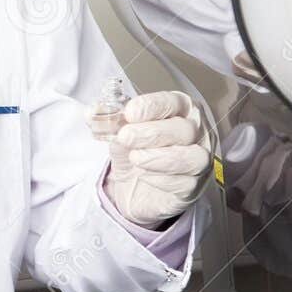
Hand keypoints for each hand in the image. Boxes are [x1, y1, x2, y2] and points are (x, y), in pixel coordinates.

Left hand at [92, 90, 212, 228]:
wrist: (139, 189)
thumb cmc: (138, 151)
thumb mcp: (119, 133)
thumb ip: (107, 120)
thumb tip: (92, 112)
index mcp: (180, 110)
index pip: (172, 102)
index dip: (152, 106)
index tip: (129, 112)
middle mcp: (196, 132)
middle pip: (184, 129)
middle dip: (152, 132)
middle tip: (125, 136)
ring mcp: (199, 160)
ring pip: (192, 157)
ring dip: (160, 157)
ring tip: (135, 158)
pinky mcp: (194, 187)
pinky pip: (186, 183)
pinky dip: (163, 179)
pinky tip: (145, 176)